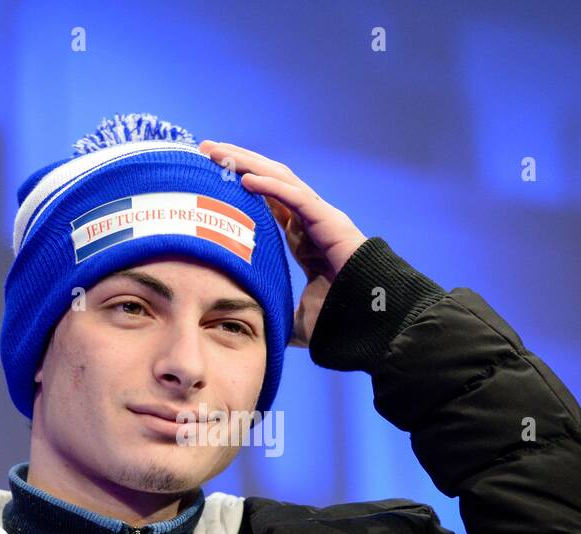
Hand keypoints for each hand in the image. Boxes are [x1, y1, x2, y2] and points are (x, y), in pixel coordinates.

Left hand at [197, 140, 366, 347]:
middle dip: (238, 162)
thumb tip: (260, 336)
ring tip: (217, 153)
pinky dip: (270, 185)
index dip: (240, 184)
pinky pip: (296, 197)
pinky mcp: (329, 221)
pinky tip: (245, 179)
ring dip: (247, 163)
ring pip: (279, 178)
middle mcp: (310, 220)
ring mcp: (321, 217)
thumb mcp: (299, 320)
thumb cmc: (343, 318)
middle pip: (268, 180)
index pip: (267, 200)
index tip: (211, 175)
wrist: (374, 321)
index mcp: (302, 236)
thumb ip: (279, 319)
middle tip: (206, 150)